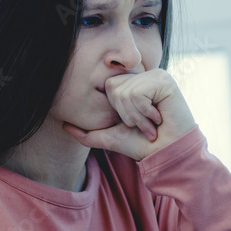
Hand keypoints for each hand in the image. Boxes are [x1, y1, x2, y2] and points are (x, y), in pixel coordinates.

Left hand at [62, 69, 196, 160]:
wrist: (166, 154)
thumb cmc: (142, 145)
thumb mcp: (110, 137)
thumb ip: (87, 132)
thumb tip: (64, 125)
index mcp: (133, 83)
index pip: (108, 86)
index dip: (117, 110)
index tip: (134, 124)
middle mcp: (144, 76)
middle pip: (113, 87)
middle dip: (126, 114)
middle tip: (144, 125)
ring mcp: (156, 75)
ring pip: (125, 91)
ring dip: (137, 116)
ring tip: (152, 124)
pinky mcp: (164, 80)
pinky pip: (138, 93)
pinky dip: (145, 112)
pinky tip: (159, 118)